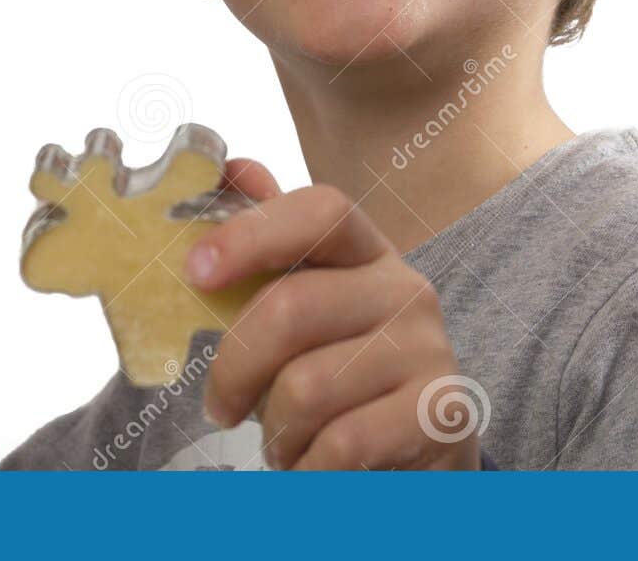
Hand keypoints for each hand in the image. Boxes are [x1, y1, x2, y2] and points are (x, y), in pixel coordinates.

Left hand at [184, 159, 480, 469]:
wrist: (422, 463)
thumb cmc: (343, 381)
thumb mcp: (303, 312)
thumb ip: (267, 246)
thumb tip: (230, 167)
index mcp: (367, 254)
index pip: (321, 212)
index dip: (252, 232)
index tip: (194, 270)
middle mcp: (407, 290)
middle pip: (293, 306)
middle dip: (234, 368)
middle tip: (221, 405)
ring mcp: (430, 351)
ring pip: (307, 387)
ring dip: (276, 432)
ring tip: (286, 444)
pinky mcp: (443, 415)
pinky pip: (343, 444)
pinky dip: (309, 469)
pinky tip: (315, 470)